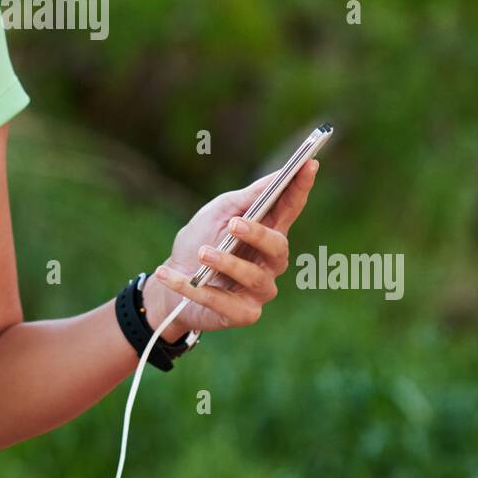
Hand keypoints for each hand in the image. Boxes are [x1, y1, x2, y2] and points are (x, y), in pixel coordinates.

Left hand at [143, 159, 319, 338]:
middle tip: (233, 223)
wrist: (168, 284)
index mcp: (267, 231)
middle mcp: (270, 262)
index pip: (290, 208)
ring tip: (202, 253)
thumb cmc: (199, 242)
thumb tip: (277, 176)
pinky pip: (220, 301)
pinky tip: (168, 274)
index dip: (301, 187)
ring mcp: (259, 290)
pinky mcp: (242, 314)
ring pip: (253, 277)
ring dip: (225, 263)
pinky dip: (193, 287)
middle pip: (278, 247)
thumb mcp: (217, 214)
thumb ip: (246, 199)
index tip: (309, 164)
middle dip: (258, 234)